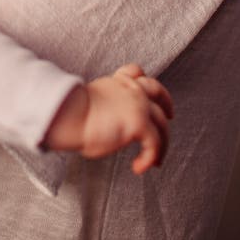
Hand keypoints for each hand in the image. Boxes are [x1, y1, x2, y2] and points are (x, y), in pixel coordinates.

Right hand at [45, 63, 173, 173]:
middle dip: (167, 102)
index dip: (143, 80)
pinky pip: (153, 144)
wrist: (69, 115)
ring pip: (162, 122)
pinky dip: (149, 158)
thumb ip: (105, 106)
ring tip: (157, 159)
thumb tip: (103, 122)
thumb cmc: (71, 114)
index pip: (136, 72)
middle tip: (170, 114)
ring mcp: (138, 105)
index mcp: (116, 82)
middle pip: (157, 90)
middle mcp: (130, 89)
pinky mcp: (140, 123)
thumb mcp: (90, 102)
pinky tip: (138, 167)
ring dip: (163, 142)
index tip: (144, 88)